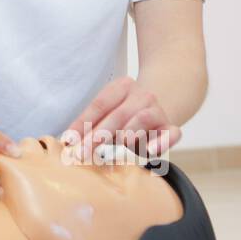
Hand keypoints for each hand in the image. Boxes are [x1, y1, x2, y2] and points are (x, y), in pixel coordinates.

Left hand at [62, 76, 180, 160]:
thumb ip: (91, 123)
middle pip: (117, 115)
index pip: (99, 105)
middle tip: (82, 153)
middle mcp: (142, 95)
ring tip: (109, 152)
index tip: (69, 141)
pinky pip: (170, 134)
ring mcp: (158, 110)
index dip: (83, 123)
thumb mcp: (109, 111)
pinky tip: (150, 152)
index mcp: (122, 86)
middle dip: (98, 136)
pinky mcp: (172, 127)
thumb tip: (69, 141)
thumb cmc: (125, 114)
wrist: (160, 106)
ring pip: (141, 120)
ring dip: (125, 136)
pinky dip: (162, 142)